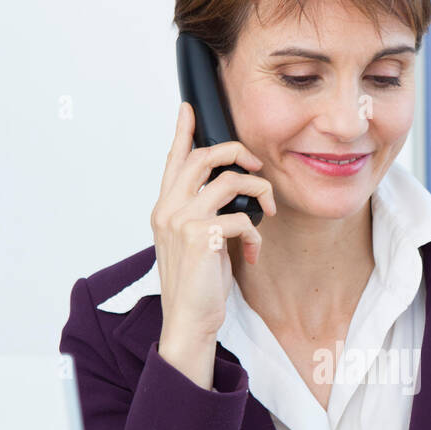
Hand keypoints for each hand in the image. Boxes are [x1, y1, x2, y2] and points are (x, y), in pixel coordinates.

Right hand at [151, 101, 275, 344]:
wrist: (190, 321)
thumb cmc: (199, 285)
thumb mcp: (200, 242)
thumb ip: (206, 215)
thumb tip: (231, 193)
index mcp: (164, 209)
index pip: (173, 161)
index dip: (182, 132)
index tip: (188, 108)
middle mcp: (168, 210)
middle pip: (203, 158)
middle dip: (235, 151)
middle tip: (256, 164)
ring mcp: (182, 222)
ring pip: (228, 181)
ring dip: (257, 192)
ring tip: (266, 211)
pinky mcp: (201, 237)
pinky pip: (242, 218)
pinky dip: (255, 235)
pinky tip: (252, 253)